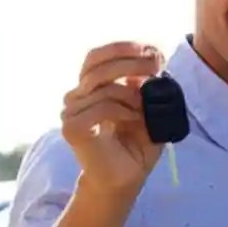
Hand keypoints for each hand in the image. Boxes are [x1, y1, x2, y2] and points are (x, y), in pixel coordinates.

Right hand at [61, 42, 165, 194]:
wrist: (125, 178)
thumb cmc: (136, 143)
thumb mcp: (148, 108)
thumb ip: (147, 84)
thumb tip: (153, 56)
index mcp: (91, 87)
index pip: (97, 56)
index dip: (122, 48)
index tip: (150, 50)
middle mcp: (77, 96)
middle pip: (98, 65)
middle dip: (132, 62)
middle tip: (156, 67)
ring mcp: (71, 112)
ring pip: (104, 88)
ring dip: (132, 96)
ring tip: (144, 111)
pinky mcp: (72, 128)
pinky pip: (101, 107)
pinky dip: (123, 111)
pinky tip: (134, 120)